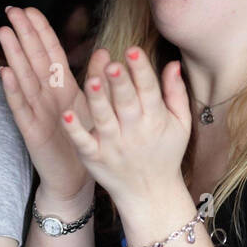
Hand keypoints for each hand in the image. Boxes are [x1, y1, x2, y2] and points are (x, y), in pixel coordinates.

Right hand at [0, 6, 109, 198]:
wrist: (74, 179)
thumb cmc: (83, 140)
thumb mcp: (93, 106)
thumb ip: (96, 78)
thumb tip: (103, 50)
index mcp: (63, 87)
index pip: (50, 52)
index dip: (40, 31)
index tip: (30, 9)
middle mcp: (47, 95)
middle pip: (33, 59)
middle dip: (23, 33)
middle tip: (11, 10)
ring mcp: (37, 111)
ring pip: (24, 78)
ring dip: (13, 54)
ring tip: (4, 32)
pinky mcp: (31, 131)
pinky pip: (20, 107)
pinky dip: (12, 90)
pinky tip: (4, 72)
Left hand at [60, 47, 192, 215]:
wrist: (151, 194)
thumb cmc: (166, 153)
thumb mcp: (180, 123)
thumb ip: (176, 92)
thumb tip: (173, 63)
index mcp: (155, 119)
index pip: (149, 91)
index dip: (141, 71)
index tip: (133, 51)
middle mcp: (134, 131)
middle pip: (126, 103)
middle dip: (120, 84)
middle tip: (113, 65)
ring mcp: (113, 145)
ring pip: (104, 119)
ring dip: (97, 101)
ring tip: (92, 81)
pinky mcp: (94, 157)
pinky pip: (83, 142)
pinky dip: (75, 130)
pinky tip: (66, 114)